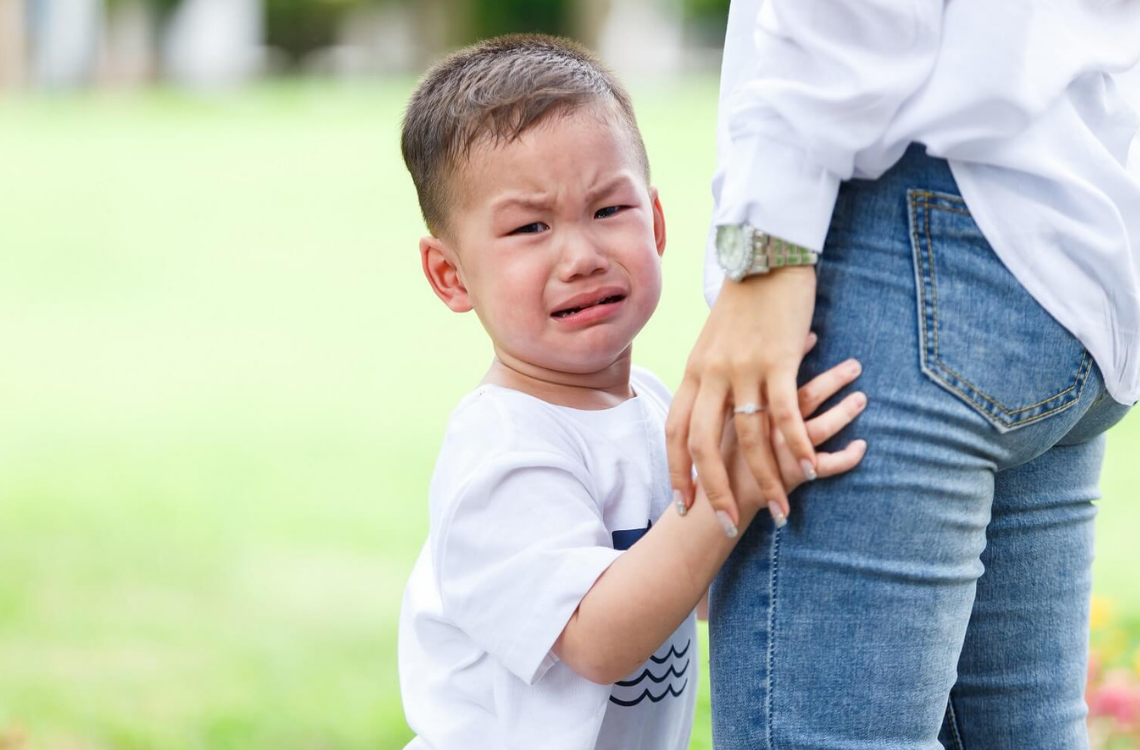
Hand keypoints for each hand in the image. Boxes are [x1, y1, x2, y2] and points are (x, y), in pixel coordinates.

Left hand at [667, 267, 816, 527]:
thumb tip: (709, 411)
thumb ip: (709, 379)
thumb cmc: (743, 304)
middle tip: (725, 526)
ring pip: (749, 436)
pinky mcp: (778, 359)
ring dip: (765, 479)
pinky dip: (797, 446)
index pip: (676, 432)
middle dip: (715, 490)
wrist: (765, 255)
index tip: (683, 505)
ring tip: (778, 511)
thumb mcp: (713, 344)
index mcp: (693, 372)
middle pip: (705, 445)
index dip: (678, 472)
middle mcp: (711, 374)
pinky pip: (786, 413)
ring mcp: (744, 367)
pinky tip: (808, 472)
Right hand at [720, 358, 867, 528]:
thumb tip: (758, 369)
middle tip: (855, 364)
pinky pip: (825, 465)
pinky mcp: (790, 476)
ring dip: (843, 412)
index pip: (770, 372)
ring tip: (862, 398)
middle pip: (801, 396)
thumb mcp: (720, 423)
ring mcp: (778, 451)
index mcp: (740, 407)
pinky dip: (845, 457)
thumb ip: (734, 396)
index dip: (793, 353)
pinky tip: (861, 447)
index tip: (812, 337)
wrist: (709, 510)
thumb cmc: (718, 463)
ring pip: (817, 427)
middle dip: (831, 379)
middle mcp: (761, 427)